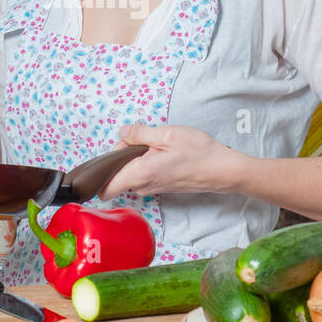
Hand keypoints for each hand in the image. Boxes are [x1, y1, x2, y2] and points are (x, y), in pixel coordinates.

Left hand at [100, 124, 242, 197]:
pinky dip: (145, 162)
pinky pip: (141, 175)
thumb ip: (139, 133)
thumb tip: (122, 133)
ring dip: (134, 158)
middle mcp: (143, 186)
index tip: (108, 154)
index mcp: (140, 174)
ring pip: (129, 174)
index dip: (100, 171)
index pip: (104, 187)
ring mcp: (152, 188)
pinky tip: (162, 153)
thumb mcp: (167, 134)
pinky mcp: (160, 186)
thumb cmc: (198, 152)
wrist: (222, 170)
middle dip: (120, 155)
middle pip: (115, 174)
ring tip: (156, 145)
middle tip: (140, 139)